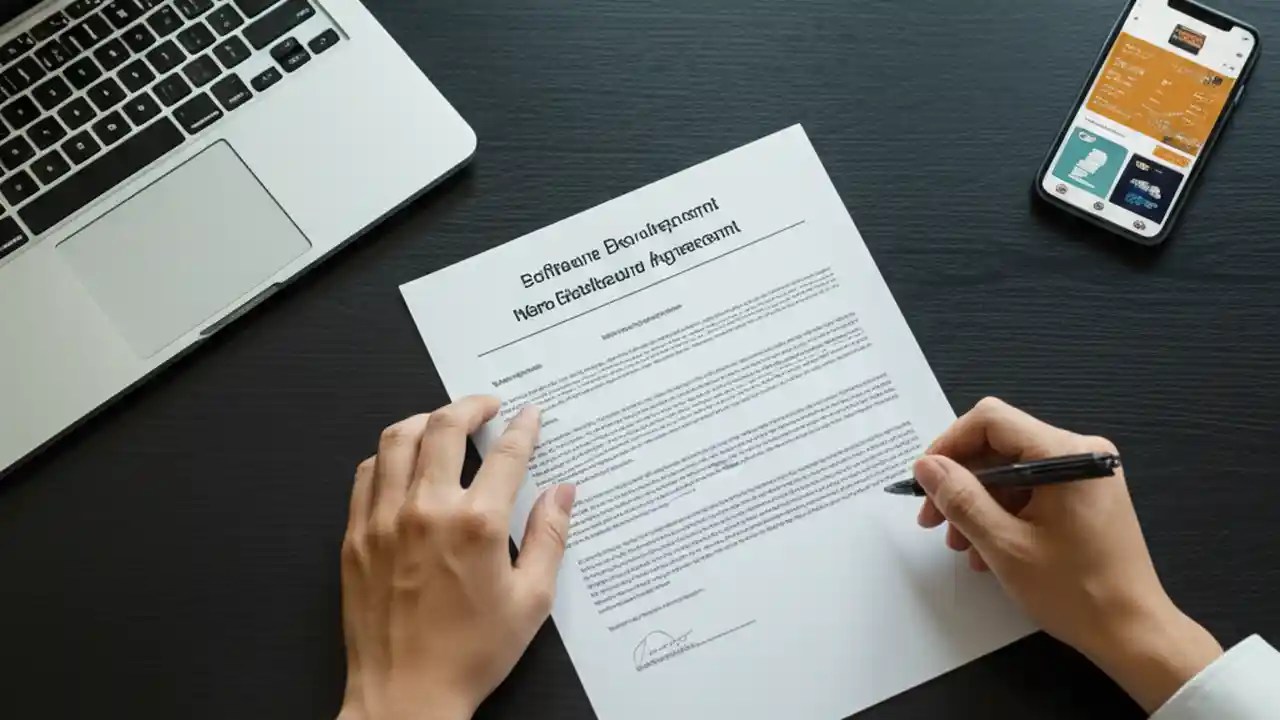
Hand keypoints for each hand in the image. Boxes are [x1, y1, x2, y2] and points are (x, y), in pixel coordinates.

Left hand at [337, 396, 575, 719]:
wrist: (406, 695)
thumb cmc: (470, 655)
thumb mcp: (531, 600)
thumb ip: (549, 538)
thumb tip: (563, 495)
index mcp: (476, 524)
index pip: (507, 454)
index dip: (523, 427)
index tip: (530, 416)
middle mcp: (427, 510)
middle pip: (445, 427)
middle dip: (471, 405)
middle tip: (487, 405)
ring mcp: (385, 520)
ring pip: (397, 439)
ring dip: (425, 419)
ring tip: (443, 421)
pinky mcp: (356, 536)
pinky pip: (366, 474)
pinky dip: (387, 454)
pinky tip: (402, 460)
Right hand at [915, 397, 1220, 712]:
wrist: (1133, 632)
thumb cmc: (1074, 591)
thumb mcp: (1004, 545)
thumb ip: (960, 499)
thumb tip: (925, 466)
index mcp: (1066, 454)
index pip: (991, 420)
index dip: (949, 444)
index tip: (925, 481)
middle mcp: (1081, 452)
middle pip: (1001, 446)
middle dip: (961, 482)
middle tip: (931, 520)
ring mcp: (1087, 474)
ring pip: (1013, 471)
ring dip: (979, 504)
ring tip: (960, 546)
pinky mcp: (1087, 496)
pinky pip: (1033, 489)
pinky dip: (1005, 513)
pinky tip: (988, 550)